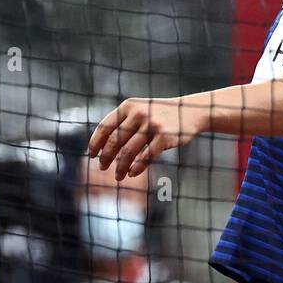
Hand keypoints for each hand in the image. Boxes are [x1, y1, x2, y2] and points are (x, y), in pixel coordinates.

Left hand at [88, 96, 205, 180]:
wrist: (191, 111)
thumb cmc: (160, 115)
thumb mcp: (140, 112)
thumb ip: (123, 124)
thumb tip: (101, 148)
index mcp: (129, 106)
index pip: (105, 126)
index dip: (96, 142)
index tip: (92, 155)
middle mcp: (139, 113)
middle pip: (115, 141)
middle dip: (106, 157)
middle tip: (103, 167)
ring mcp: (152, 125)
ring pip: (128, 151)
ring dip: (120, 167)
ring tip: (118, 176)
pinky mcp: (165, 136)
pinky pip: (146, 156)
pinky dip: (137, 167)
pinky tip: (132, 173)